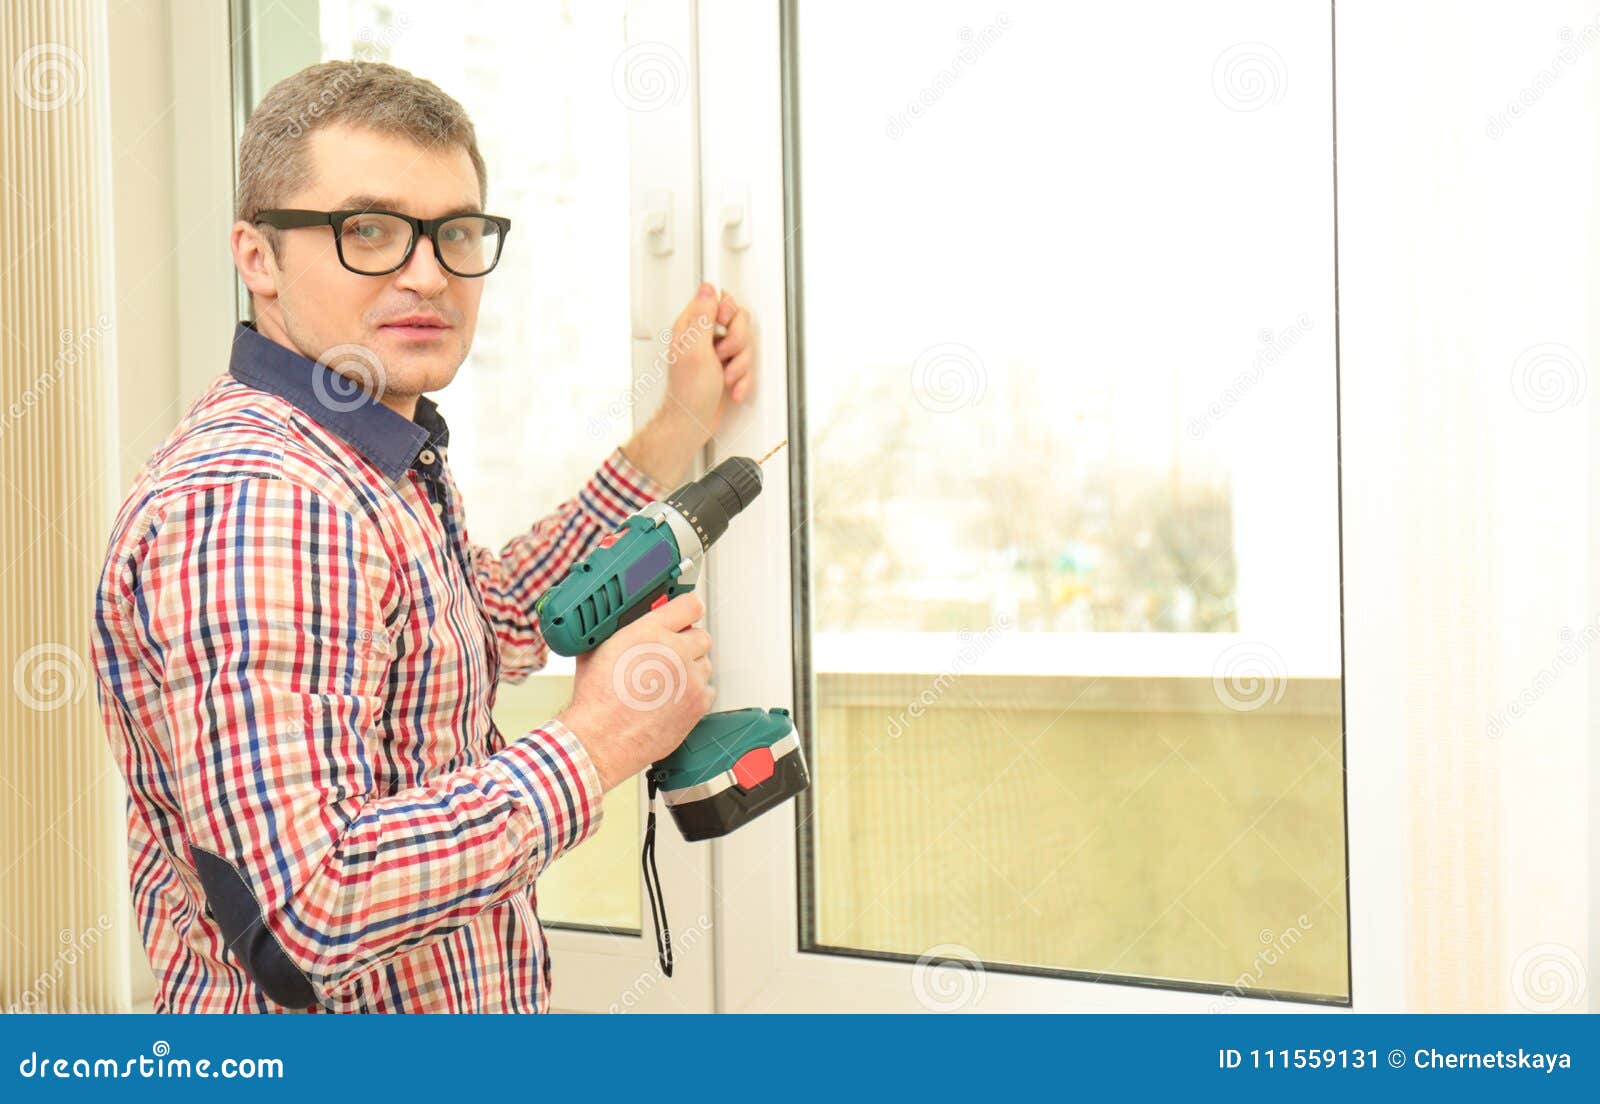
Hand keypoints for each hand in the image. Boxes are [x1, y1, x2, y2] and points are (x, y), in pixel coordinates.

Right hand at [558, 593, 715, 791]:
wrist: (601, 738)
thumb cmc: (596, 699)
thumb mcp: (597, 648)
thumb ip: (620, 629)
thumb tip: (628, 621)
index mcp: (650, 632)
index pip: (689, 605)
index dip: (687, 609)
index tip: (685, 614)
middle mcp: (674, 652)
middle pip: (701, 636)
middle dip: (687, 643)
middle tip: (670, 654)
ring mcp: (689, 679)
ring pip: (705, 664)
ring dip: (691, 669)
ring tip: (666, 682)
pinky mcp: (697, 704)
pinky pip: (708, 691)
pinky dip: (695, 694)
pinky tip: (673, 699)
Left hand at [661, 282, 754, 445]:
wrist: (694, 421)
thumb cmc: (689, 392)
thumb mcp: (696, 349)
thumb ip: (703, 317)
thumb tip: (707, 288)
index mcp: (692, 326)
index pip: (720, 301)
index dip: (729, 313)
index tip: (724, 328)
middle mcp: (704, 337)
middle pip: (738, 322)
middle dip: (738, 343)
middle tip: (724, 356)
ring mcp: (716, 353)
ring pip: (745, 346)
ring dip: (740, 366)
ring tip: (726, 376)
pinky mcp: (726, 368)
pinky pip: (746, 366)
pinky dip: (742, 380)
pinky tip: (731, 388)